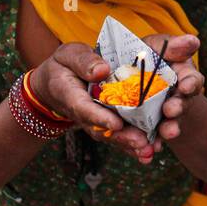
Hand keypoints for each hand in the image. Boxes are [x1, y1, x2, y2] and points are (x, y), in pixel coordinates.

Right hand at [29, 43, 154, 162]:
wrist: (55, 83)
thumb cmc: (64, 65)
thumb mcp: (68, 55)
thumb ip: (83, 61)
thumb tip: (102, 70)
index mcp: (71, 95)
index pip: (84, 108)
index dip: (100, 117)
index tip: (116, 124)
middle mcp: (83, 114)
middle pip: (101, 129)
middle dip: (121, 137)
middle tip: (140, 142)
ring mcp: (94, 121)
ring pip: (112, 136)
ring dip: (130, 145)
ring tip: (148, 150)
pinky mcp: (106, 124)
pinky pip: (119, 136)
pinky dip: (133, 145)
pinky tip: (151, 151)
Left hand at [140, 34, 204, 148]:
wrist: (123, 79)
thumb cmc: (144, 57)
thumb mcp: (156, 46)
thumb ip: (172, 46)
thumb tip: (194, 40)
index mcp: (183, 77)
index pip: (192, 80)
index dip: (191, 83)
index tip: (187, 86)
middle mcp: (178, 99)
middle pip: (182, 105)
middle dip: (178, 108)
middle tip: (171, 111)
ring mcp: (164, 117)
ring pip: (169, 125)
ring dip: (167, 130)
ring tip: (163, 136)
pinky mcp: (149, 131)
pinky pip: (151, 140)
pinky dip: (150, 146)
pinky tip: (148, 152)